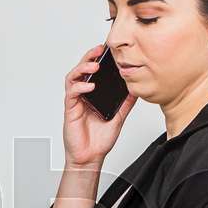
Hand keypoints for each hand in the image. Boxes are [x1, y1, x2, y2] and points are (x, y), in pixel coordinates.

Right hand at [63, 45, 137, 168]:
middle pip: (81, 70)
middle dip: (89, 57)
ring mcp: (76, 101)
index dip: (98, 59)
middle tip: (99, 50)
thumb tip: (136, 89)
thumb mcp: (119, 117)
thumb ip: (125, 103)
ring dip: (82, 68)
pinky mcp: (70, 109)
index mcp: (93, 95)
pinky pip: (72, 93)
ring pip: (73, 78)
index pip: (94, 72)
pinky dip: (80, 87)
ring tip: (94, 65)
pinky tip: (90, 86)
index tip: (107, 50)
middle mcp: (83, 95)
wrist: (90, 157)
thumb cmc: (99, 140)